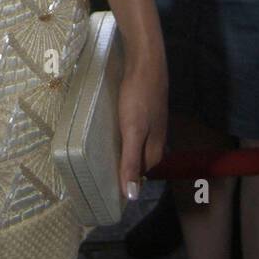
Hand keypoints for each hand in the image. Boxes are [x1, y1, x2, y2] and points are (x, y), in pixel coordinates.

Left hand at [117, 51, 167, 199]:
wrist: (147, 62)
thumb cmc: (139, 97)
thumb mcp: (133, 132)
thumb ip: (131, 161)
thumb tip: (133, 196)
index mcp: (156, 148)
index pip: (141, 174)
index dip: (127, 182)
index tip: (107, 188)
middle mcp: (157, 138)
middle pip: (141, 160)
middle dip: (126, 168)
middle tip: (101, 173)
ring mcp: (153, 122)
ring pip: (139, 145)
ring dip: (125, 151)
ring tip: (104, 155)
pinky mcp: (146, 109)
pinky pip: (136, 130)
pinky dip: (125, 135)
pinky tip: (114, 131)